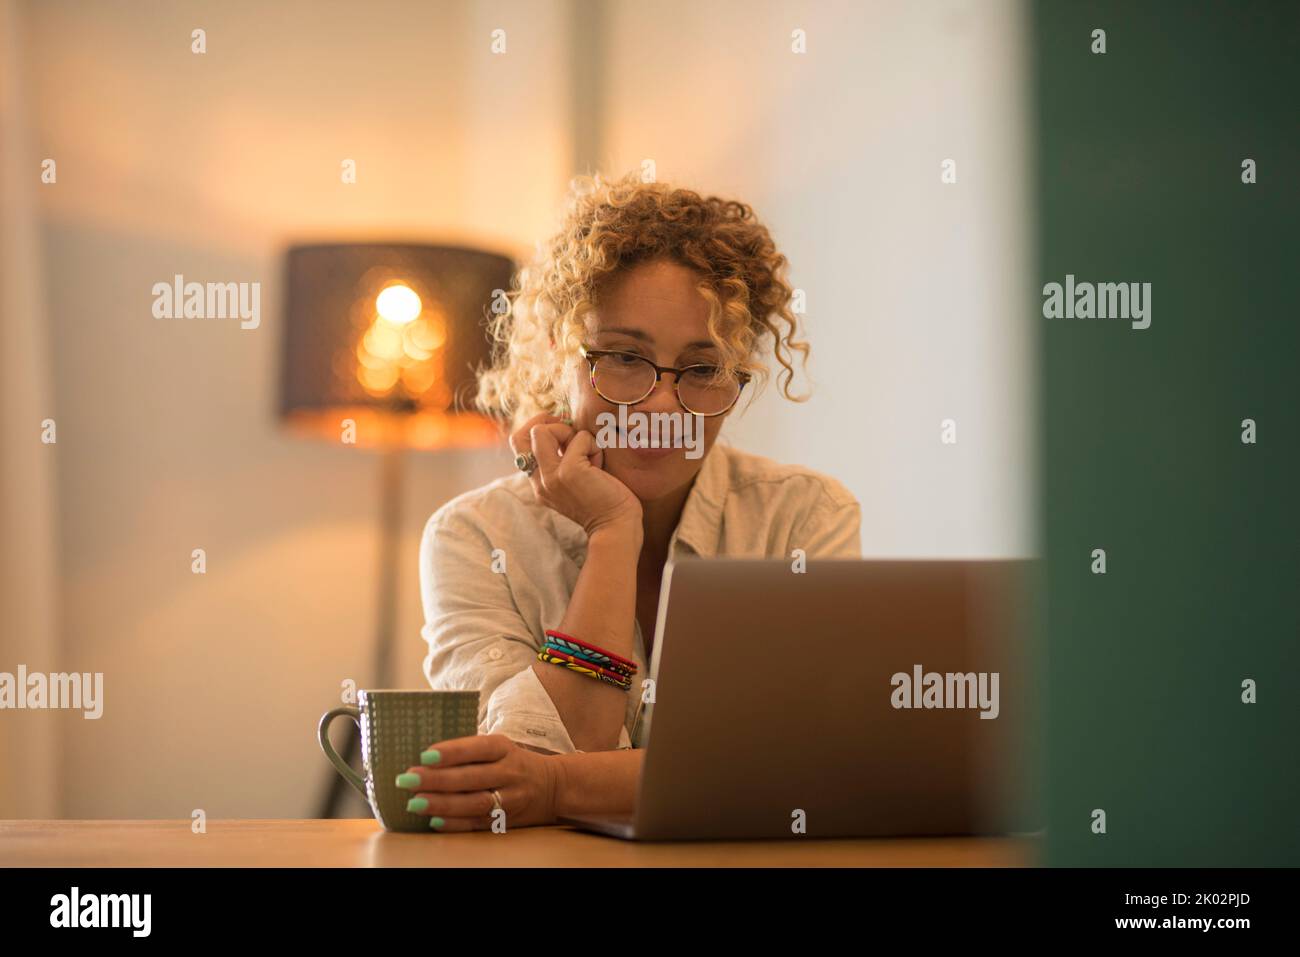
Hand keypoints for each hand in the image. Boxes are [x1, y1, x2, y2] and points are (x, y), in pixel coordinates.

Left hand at [395, 734, 561, 830]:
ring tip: (415, 803)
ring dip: (442, 804)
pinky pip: (478, 823)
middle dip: (437, 780)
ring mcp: (510, 798)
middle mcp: (509, 772)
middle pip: (472, 777)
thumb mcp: (499, 748)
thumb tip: (424, 759)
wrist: (552, 787)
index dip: (452, 752)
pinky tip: (434, 821)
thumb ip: (469, 751)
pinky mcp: (507, 820)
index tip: (424, 756)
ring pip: (475, 803)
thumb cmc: (512, 763)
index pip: (478, 748)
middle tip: (408, 779)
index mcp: (504, 748)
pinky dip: (455, 823)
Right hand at [509, 412, 641, 535]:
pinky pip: (579, 438)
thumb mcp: (574, 481)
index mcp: (539, 484)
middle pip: (521, 435)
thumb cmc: (605, 502)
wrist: (617, 527)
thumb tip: (567, 429)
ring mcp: (551, 477)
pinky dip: (593, 445)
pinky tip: (600, 465)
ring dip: (570, 433)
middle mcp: (540, 481)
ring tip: (588, 453)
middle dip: (547, 424)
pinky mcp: (569, 472)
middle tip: (571, 434)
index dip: (540, 430)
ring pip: (541, 431)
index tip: (565, 435)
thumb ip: (563, 460)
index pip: (519, 445)